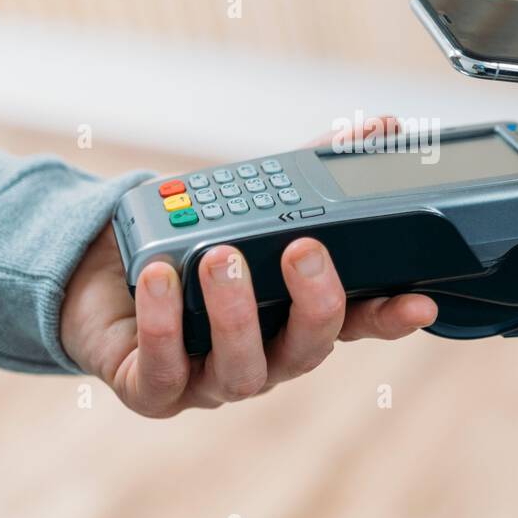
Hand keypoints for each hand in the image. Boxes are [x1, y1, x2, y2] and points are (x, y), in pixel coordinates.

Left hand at [60, 116, 437, 417]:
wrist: (99, 280)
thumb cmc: (188, 249)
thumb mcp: (251, 206)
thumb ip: (314, 171)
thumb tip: (380, 129)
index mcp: (294, 317)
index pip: (356, 322)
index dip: (389, 317)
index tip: (419, 301)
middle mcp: (265, 356)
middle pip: (308, 350)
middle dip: (313, 303)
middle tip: (301, 248)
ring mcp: (211, 380)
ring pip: (243, 369)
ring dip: (236, 313)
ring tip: (218, 256)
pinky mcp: (154, 389)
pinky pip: (164, 369)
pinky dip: (163, 323)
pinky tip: (159, 277)